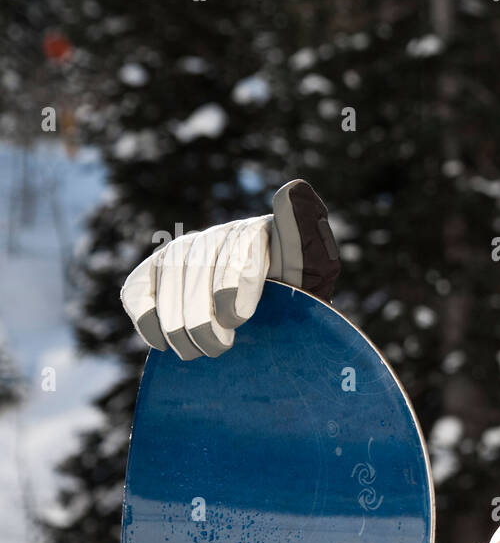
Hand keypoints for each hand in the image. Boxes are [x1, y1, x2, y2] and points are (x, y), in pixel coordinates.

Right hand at [120, 179, 339, 358]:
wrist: (278, 320)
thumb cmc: (299, 297)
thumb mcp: (316, 268)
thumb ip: (307, 234)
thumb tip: (294, 191)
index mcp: (264, 232)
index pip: (241, 248)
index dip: (233, 284)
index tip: (235, 319)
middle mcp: (222, 236)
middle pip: (199, 266)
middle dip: (203, 313)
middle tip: (217, 347)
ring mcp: (188, 251)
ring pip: (169, 277)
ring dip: (176, 320)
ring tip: (194, 351)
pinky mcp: (160, 270)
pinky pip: (140, 287)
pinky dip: (146, 314)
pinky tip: (160, 341)